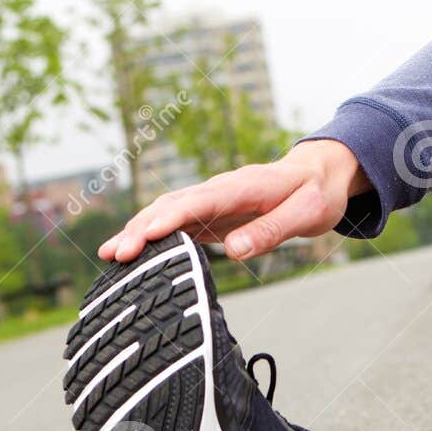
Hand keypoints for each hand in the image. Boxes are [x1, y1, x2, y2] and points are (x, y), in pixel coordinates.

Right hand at [97, 139, 372, 262]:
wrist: (321, 174)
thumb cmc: (316, 194)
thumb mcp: (306, 214)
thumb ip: (271, 230)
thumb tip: (234, 251)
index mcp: (242, 187)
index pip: (198, 201)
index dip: (169, 219)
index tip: (143, 236)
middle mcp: (220, 189)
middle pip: (172, 205)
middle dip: (142, 228)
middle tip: (116, 255)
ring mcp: (212, 199)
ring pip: (167, 211)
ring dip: (138, 230)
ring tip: (111, 256)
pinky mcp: (210, 213)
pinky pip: (175, 221)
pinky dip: (150, 233)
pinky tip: (131, 252)